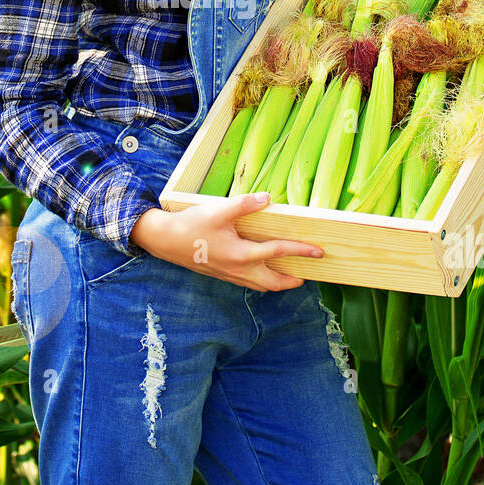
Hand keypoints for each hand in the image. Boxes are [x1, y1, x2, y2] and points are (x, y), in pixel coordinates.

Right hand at [129, 191, 325, 291]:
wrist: (165, 241)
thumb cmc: (192, 225)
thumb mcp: (219, 210)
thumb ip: (245, 204)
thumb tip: (268, 199)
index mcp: (242, 254)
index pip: (278, 252)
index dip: (300, 251)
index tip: (318, 251)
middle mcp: (239, 269)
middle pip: (274, 283)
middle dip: (293, 280)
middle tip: (308, 272)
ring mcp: (231, 275)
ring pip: (262, 286)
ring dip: (279, 282)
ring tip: (290, 274)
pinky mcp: (223, 275)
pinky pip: (249, 283)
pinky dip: (263, 280)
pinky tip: (263, 269)